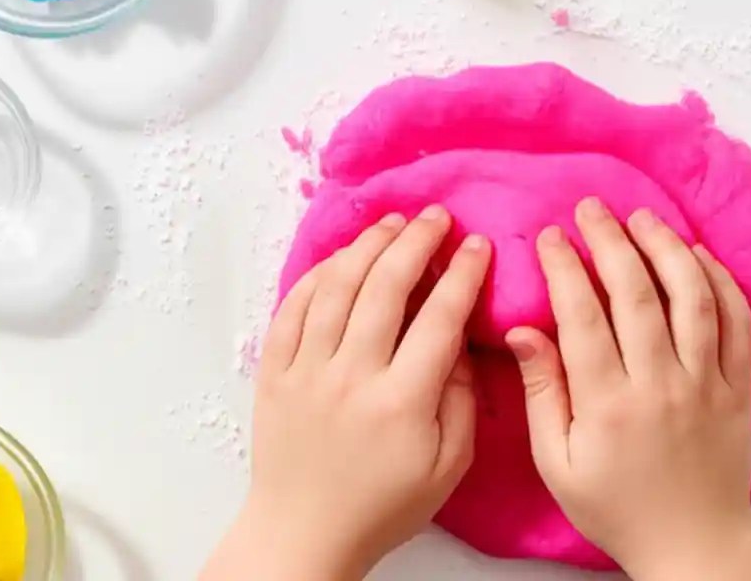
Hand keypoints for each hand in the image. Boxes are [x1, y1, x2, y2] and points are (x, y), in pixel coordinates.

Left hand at [201, 206, 491, 580]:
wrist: (304, 532)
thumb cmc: (384, 504)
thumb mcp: (448, 467)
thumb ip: (460, 401)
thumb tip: (458, 341)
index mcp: (401, 402)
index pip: (439, 318)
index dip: (462, 274)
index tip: (477, 245)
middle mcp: (351, 377)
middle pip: (385, 288)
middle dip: (415, 242)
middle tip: (435, 217)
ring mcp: (306, 371)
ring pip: (336, 288)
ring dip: (367, 247)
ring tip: (391, 224)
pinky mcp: (274, 373)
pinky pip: (291, 309)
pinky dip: (316, 275)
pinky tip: (340, 259)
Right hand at [507, 197, 750, 580]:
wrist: (692, 543)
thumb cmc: (616, 507)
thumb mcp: (558, 464)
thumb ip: (542, 394)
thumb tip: (524, 332)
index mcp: (608, 404)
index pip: (583, 315)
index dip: (565, 267)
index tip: (552, 236)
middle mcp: (660, 384)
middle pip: (637, 293)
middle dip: (611, 240)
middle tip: (592, 208)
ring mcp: (706, 383)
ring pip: (692, 298)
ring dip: (666, 249)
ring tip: (643, 217)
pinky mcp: (738, 388)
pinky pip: (737, 324)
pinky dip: (721, 283)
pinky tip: (698, 256)